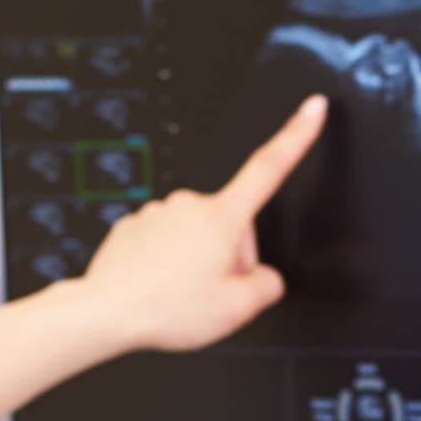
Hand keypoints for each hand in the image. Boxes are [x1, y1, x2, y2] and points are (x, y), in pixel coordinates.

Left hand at [79, 96, 326, 351]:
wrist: (108, 313)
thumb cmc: (167, 309)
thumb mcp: (239, 310)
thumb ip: (268, 287)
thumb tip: (264, 279)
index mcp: (222, 218)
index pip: (269, 167)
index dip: (297, 135)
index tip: (312, 107)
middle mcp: (189, 206)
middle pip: (231, 226)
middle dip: (229, 256)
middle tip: (212, 291)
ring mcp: (159, 213)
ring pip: (197, 237)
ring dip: (198, 262)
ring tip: (181, 294)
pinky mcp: (135, 225)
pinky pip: (166, 243)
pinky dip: (168, 264)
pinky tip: (161, 287)